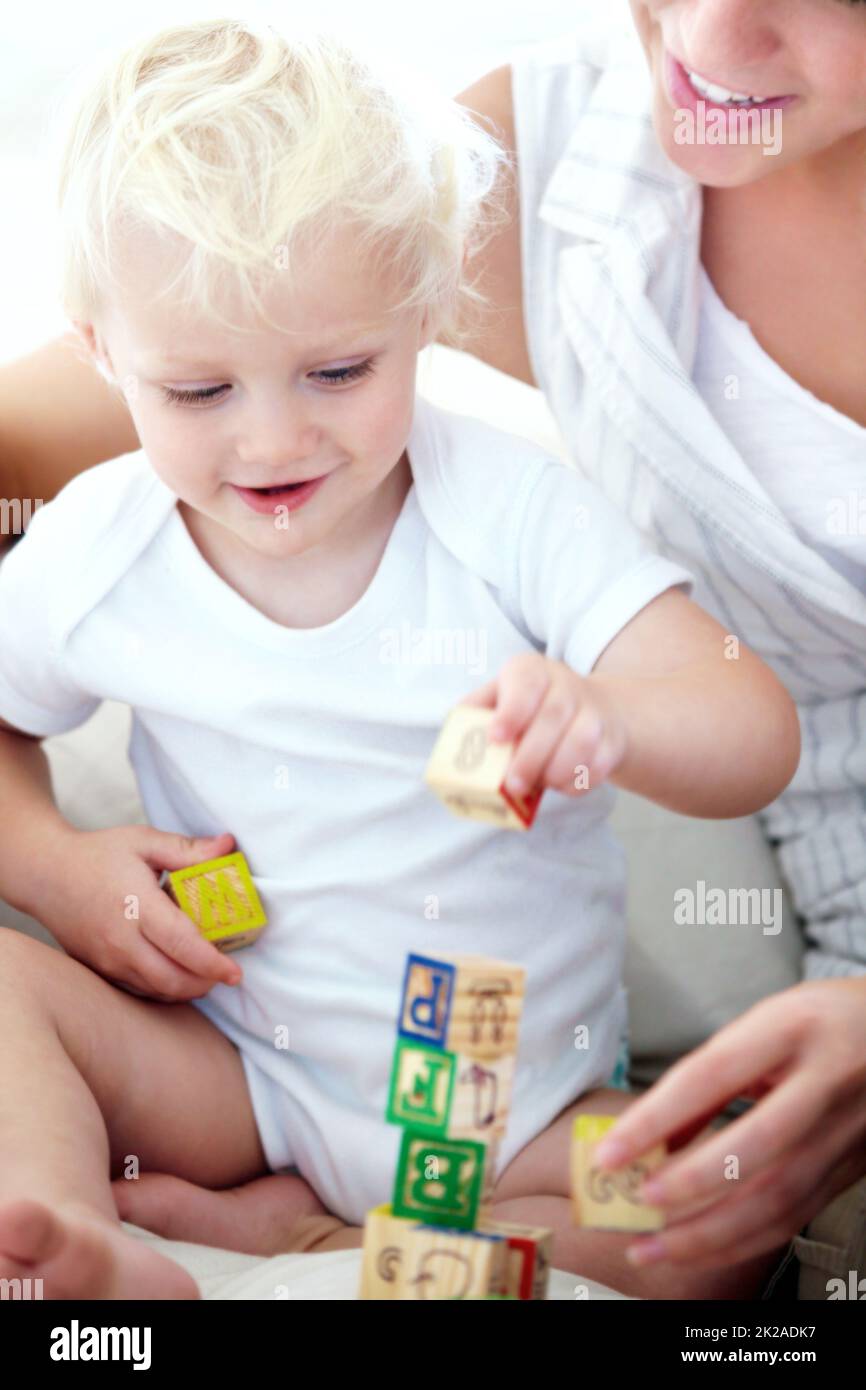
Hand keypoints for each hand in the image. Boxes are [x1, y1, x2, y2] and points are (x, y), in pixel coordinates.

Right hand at [27, 826, 244, 1001]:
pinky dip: (162, 990)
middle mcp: (120, 939)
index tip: (235, 972)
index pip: (182, 944)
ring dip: (185, 990)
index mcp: (137, 905)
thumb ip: (188, 849)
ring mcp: (107, 959)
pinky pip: (136, 989)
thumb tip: (228, 845)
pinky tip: (176, 976)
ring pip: (155, 990)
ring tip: (205, 976)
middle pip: (171, 978)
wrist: (45, 873)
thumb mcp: (144, 841)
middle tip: (225, 974)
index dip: (212, 963)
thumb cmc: (97, 854)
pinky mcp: (98, 968)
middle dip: (205, 983)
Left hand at [464, 653, 627, 798]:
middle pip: (552, 717)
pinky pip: (599, 764)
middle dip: (530, 756)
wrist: (594, 709)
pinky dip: (578, 781)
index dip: (512, 711)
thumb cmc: (532, 708)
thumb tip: (454, 737)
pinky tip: (561, 785)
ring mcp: (594, 711)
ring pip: (582, 741)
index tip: (496, 737)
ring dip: (557, 770)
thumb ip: (477, 712)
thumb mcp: (501, 697)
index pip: (525, 683)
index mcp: (532, 671)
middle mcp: (565, 684)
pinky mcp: (612, 739)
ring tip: (539, 785)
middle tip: (513, 784)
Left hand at [593, 979, 865, 1268]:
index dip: (656, 1119)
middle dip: (689, 1186)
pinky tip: (702, 1248)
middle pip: (756, 1148)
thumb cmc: (818, 1021)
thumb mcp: (764, 1024)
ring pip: (779, 1197)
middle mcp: (826, 1082)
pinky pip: (795, 1216)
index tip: (610, 1153)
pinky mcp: (853, 1169)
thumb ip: (711, 1075)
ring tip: (653, 1248)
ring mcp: (847, 1132)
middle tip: (637, 1206)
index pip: (712, 1076)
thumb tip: (649, 1135)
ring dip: (710, 1234)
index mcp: (792, 1028)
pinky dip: (743, 1241)